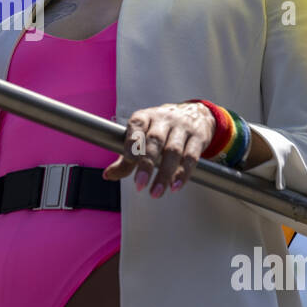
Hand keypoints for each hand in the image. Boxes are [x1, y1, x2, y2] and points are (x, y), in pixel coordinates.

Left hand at [101, 101, 215, 197]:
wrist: (195, 114)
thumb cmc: (161, 128)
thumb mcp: (141, 136)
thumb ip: (125, 157)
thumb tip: (108, 175)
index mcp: (145, 117)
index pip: (137, 127)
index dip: (132, 144)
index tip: (128, 161)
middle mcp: (163, 119)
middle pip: (155, 141)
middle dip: (146, 164)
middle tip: (139, 185)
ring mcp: (182, 127)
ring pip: (173, 151)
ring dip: (164, 175)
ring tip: (156, 192)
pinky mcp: (198, 138)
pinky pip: (191, 157)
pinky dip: (183, 174)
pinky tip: (175, 186)